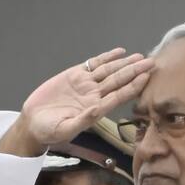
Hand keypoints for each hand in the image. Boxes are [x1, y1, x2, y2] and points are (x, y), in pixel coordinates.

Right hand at [16, 48, 153, 148]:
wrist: (33, 123)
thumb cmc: (49, 131)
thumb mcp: (65, 129)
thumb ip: (83, 120)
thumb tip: (97, 110)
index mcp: (95, 109)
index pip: (119, 96)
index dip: (133, 86)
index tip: (146, 77)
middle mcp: (94, 95)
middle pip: (119, 81)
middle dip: (135, 71)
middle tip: (152, 62)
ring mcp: (85, 84)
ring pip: (109, 71)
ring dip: (125, 64)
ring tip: (140, 56)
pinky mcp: (75, 75)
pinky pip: (94, 64)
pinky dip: (106, 58)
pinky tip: (120, 52)